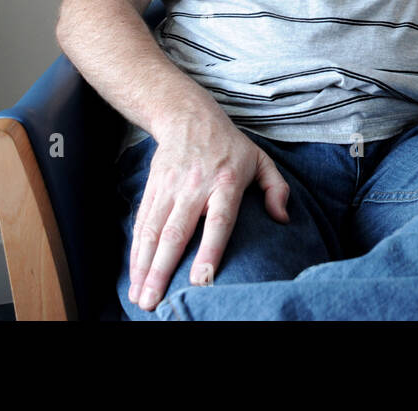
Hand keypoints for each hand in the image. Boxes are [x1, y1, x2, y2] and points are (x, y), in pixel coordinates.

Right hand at [128, 106, 289, 310]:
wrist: (187, 115)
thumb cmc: (229, 145)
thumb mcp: (260, 159)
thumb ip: (276, 188)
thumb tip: (283, 218)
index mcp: (226, 182)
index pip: (218, 221)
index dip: (209, 251)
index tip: (201, 279)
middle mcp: (194, 187)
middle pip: (176, 233)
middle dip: (162, 271)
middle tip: (154, 302)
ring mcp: (170, 188)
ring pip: (153, 232)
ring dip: (143, 267)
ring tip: (140, 296)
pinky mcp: (153, 188)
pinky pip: (142, 223)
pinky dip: (136, 251)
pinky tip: (134, 273)